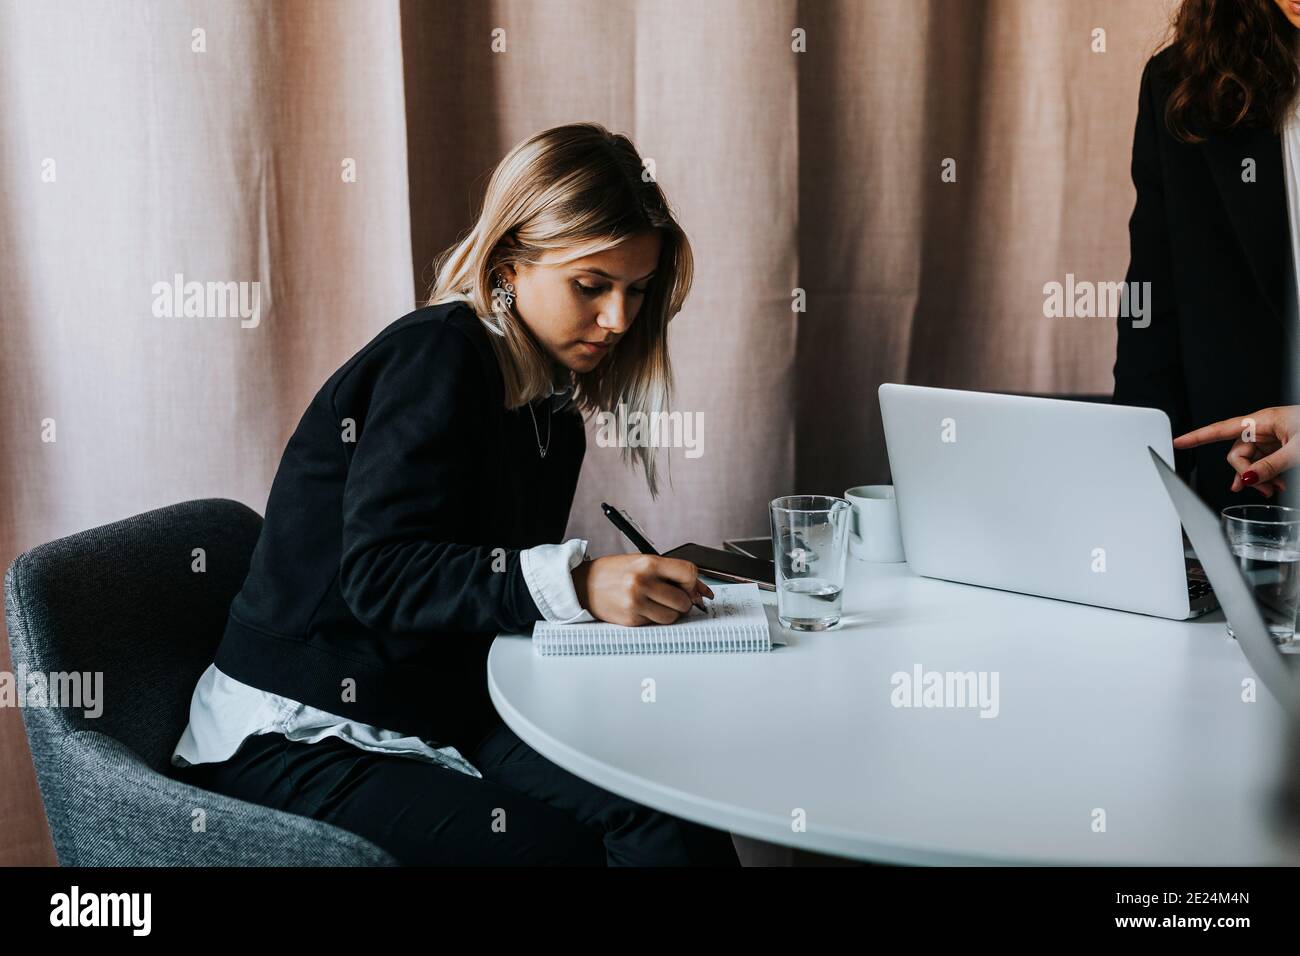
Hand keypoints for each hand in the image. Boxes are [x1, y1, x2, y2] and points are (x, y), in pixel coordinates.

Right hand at [570, 554, 714, 626]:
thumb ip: (670, 573)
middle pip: (683, 600)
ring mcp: (636, 603)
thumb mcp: (642, 562)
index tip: (691, 586)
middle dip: (684, 600)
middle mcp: (642, 583)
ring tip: (659, 603)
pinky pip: (656, 623)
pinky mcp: (631, 620)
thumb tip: (701, 590)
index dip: (694, 582)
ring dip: (671, 612)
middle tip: (675, 596)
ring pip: (672, 616)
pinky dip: (655, 618)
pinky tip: (644, 608)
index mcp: (647, 563)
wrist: (583, 584)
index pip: (688, 573)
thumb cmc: (614, 572)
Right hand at [1173, 405, 1299, 498]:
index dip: (1197, 437)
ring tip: (1274, 489)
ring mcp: (1274, 438)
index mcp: (1264, 420)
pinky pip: (1266, 464)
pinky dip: (1270, 476)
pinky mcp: (1283, 447)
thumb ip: (1271, 465)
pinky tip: (1278, 485)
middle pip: (1238, 452)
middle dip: (1246, 472)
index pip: (1221, 429)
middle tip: (1259, 487)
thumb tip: (1249, 477)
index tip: (1179, 442)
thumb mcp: (1297, 451)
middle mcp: (1265, 427)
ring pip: (1252, 461)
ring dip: (1260, 478)